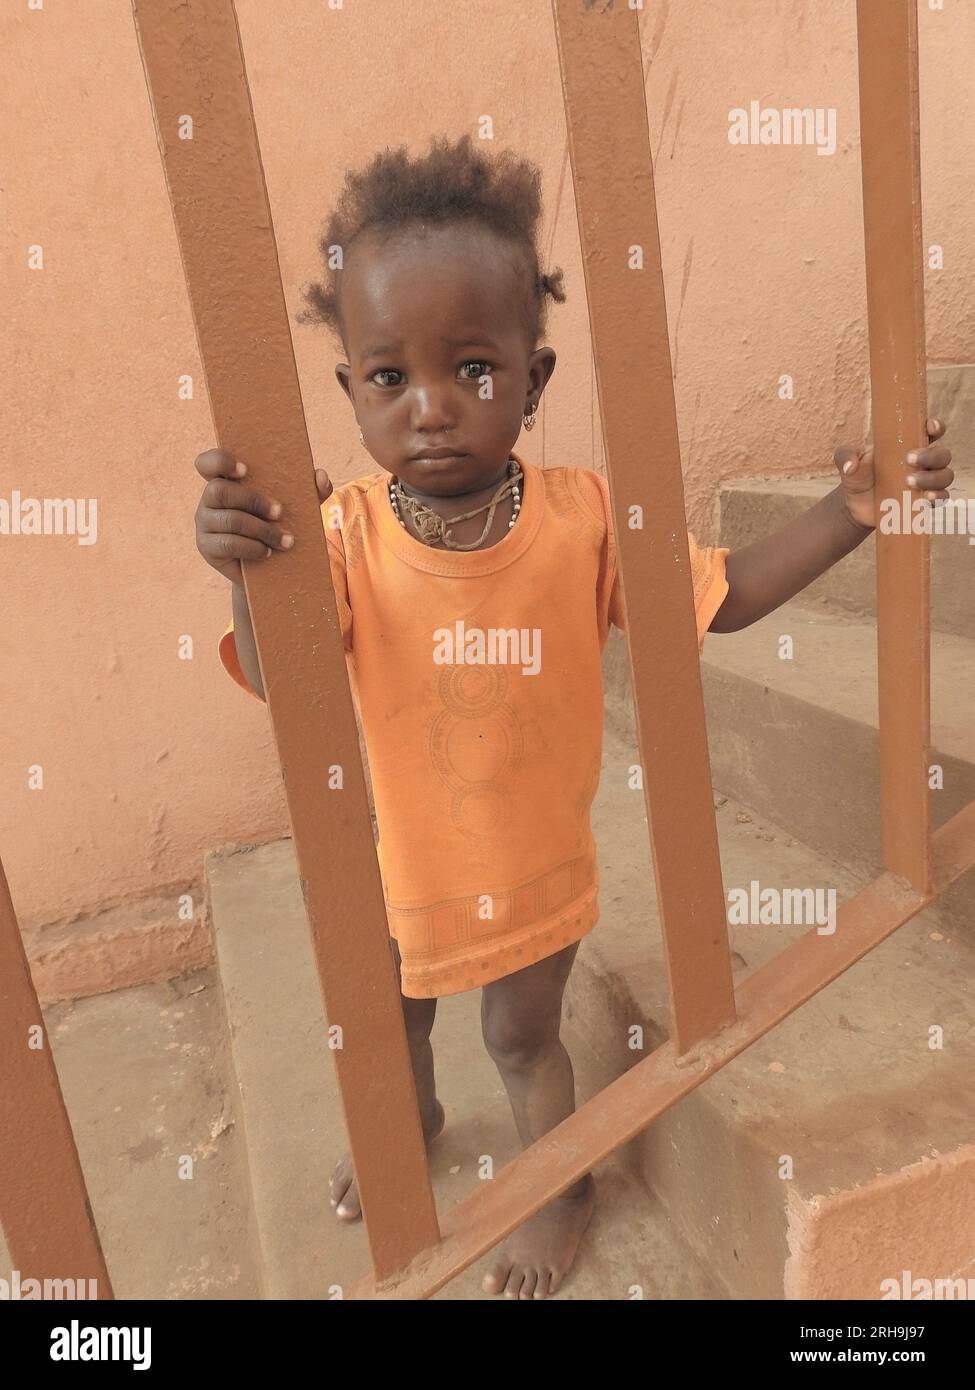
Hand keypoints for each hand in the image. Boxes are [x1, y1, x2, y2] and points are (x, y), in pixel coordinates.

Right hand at [194, 449, 333, 584]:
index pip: (206, 463)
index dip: (219, 461)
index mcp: (225, 481)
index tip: (245, 470)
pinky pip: (226, 544)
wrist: (269, 568)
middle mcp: (208, 500)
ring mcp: (204, 524)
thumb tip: (320, 476)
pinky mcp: (207, 548)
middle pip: (218, 490)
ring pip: (228, 519)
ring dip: (261, 529)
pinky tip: (267, 552)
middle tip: (280, 512)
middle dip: (253, 500)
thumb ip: (311, 489)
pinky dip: (251, 547)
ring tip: (286, 541)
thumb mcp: (297, 507)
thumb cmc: (280, 526)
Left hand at [834, 418, 952, 531]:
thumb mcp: (845, 459)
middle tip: (908, 460)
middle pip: (943, 454)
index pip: (931, 431)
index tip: (930, 427)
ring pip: (945, 476)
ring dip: (932, 478)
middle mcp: (923, 461)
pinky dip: (938, 497)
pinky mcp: (924, 500)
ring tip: (908, 482)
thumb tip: (850, 466)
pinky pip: (942, 498)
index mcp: (909, 444)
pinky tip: (925, 498)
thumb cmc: (857, 475)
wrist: (854, 504)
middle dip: (931, 456)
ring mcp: (926, 481)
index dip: (936, 426)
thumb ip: (845, 456)